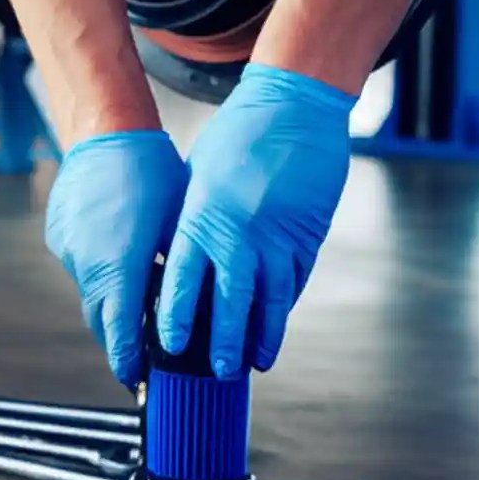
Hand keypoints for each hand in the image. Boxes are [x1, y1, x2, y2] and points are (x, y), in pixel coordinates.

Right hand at [46, 131, 186, 386]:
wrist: (108, 130)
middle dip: (118, 338)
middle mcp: (86, 261)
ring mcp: (68, 248)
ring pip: (90, 290)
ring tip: (135, 304)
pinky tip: (119, 256)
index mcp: (120, 263)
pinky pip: (79, 264)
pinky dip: (98, 270)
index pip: (121, 328)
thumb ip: (179, 273)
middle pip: (100, 318)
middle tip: (137, 355)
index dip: (127, 359)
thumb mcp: (179, 225)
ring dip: (111, 301)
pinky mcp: (58, 234)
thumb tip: (194, 312)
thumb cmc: (154, 173)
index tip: (134, 381)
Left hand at [157, 64, 355, 378]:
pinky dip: (285, 306)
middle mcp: (238, 236)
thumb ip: (191, 223)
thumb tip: (183, 264)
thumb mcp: (198, 179)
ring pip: (269, 303)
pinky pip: (294, 281)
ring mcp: (277, 239)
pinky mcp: (308, 236)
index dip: (175, 321)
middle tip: (218, 371)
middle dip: (222, 345)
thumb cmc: (237, 137)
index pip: (180, 285)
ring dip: (262, 337)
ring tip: (256, 362)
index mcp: (201, 220)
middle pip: (228, 306)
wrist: (293, 107)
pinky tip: (278, 322)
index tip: (170, 347)